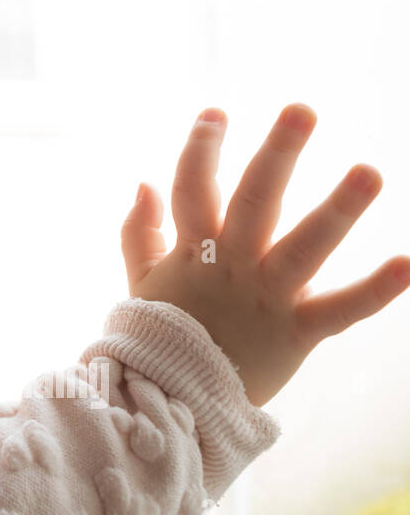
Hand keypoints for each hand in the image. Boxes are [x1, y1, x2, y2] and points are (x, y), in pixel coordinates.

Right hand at [120, 103, 409, 406]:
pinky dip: (377, 289)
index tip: (216, 115)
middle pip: (254, 199)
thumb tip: (143, 184)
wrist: (169, 404)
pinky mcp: (296, 332)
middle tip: (303, 110)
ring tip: (370, 171)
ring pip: (304, 246)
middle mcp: (230, 265)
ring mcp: (265, 297)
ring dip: (339, 208)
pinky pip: (340, 310)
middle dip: (278, 153)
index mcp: (191, 250)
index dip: (201, 148)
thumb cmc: (158, 337)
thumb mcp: (139, 280)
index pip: (192, 186)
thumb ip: (138, 231)